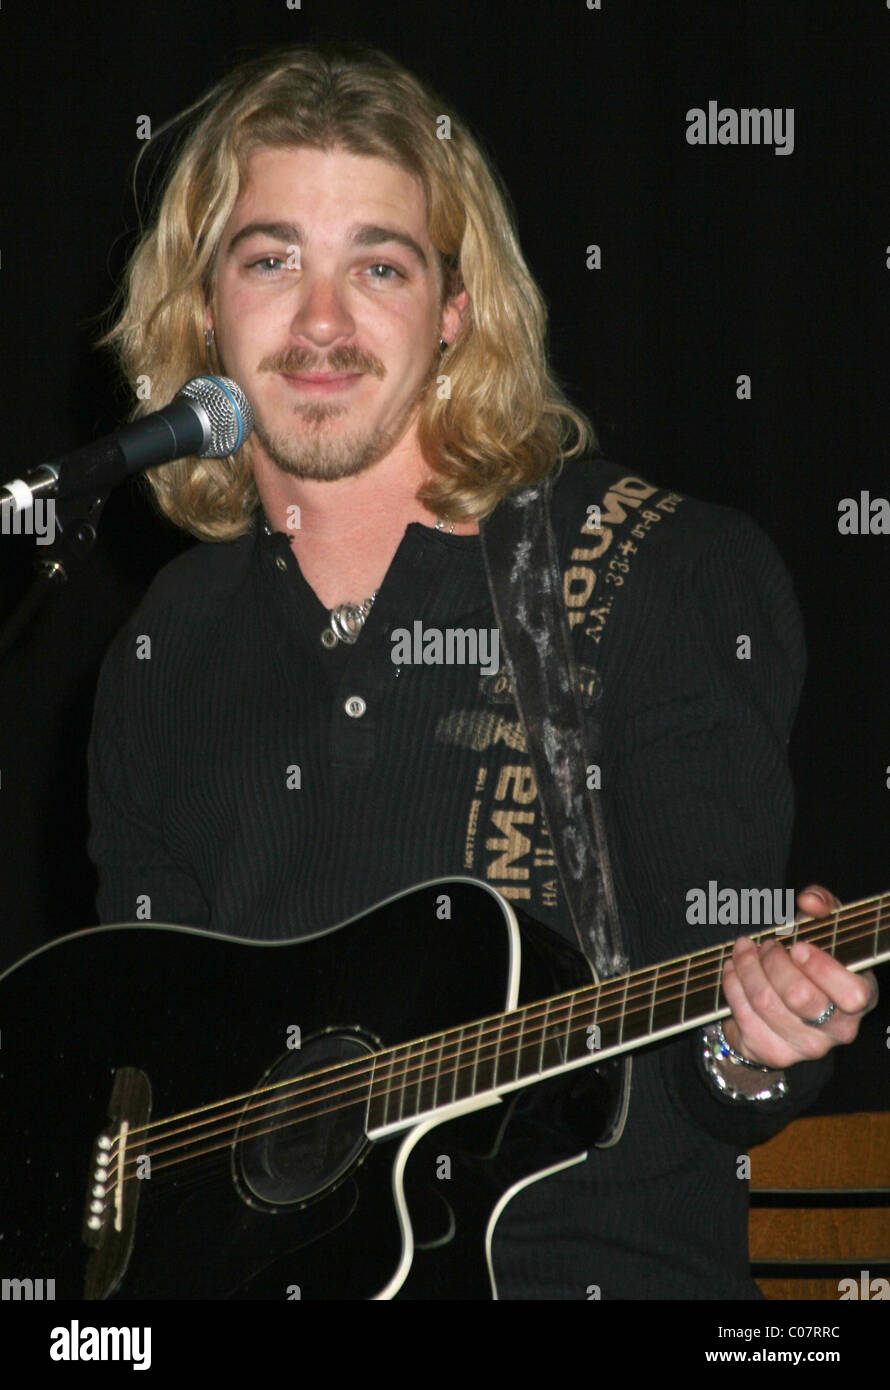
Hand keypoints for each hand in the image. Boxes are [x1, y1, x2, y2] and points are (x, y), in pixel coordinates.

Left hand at [721, 884, 878, 1068]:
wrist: (787, 1007)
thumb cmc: (810, 961)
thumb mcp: (822, 929)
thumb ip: (822, 905)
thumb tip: (809, 901)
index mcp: (862, 997)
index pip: (853, 994)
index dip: (822, 969)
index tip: (798, 946)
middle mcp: (840, 1029)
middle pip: (799, 996)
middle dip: (774, 961)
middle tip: (767, 945)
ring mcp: (808, 1047)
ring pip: (765, 1002)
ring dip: (748, 968)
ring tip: (745, 950)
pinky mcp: (776, 1054)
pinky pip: (745, 1016)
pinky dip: (732, 985)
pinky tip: (732, 969)